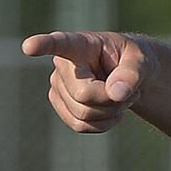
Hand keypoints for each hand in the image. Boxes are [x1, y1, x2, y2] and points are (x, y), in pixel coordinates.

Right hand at [21, 31, 158, 133]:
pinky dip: (104, 124)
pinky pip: (80, 126)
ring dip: (111, 112)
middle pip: (83, 95)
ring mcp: (57, 86)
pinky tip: (111, 110)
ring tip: (120, 96)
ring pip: (82, 115)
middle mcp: (62, 64)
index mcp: (80, 44)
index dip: (43, 45)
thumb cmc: (133, 61)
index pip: (59, 43)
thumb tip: (115, 94)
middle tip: (128, 89)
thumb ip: (132, 74)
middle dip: (113, 100)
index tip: (29, 47)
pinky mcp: (61, 105)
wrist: (129, 77)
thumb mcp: (142, 61)